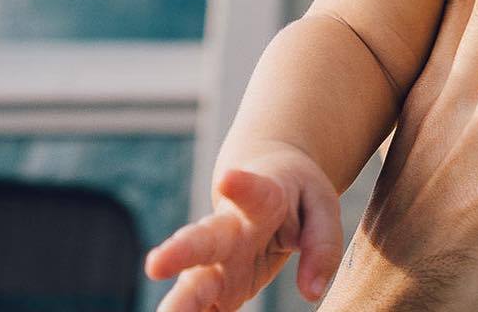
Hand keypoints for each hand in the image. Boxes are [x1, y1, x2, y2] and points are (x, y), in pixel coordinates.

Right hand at [144, 142, 340, 309]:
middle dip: (182, 251)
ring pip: (194, 281)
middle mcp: (231, 230)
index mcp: (262, 199)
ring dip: (178, 302)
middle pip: (205, 238)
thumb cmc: (295, 196)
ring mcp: (219, 263)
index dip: (242, 185)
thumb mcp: (321, 205)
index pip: (253, 190)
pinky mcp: (217, 290)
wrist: (264, 186)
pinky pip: (200, 308)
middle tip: (156, 263)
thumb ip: (321, 243)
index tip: (227, 178)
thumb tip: (312, 292)